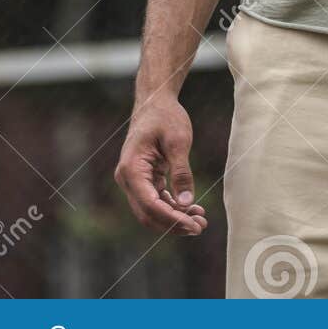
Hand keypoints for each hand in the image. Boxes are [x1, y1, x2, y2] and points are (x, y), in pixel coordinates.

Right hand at [114, 97, 207, 236]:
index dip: (172, 219)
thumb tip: (186, 203)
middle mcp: (127, 178)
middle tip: (200, 227)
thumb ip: (181, 172)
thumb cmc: (165, 116)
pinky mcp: (142, 179)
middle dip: (174, 224)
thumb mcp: (178, 141)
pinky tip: (191, 209)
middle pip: (148, 213)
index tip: (193, 225)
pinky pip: (155, 200)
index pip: (150, 204)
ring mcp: (133, 180)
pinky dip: (172, 207)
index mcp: (131, 169)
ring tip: (200, 220)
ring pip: (152, 210)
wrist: (155, 101)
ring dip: (174, 218)